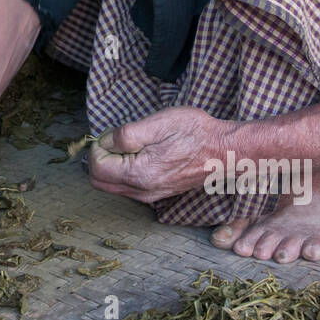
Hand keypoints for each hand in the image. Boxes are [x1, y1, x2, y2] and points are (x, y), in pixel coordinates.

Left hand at [87, 106, 229, 203]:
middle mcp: (142, 191)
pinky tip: (140, 155)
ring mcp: (150, 196)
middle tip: (116, 140)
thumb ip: (125, 135)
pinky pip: (128, 188)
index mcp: (139, 174)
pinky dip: (124, 172)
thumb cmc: (194, 133)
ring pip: (112, 186)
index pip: (96, 167)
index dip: (98, 147)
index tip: (113, 134)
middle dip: (100, 159)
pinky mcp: (157, 193)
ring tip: (131, 146)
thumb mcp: (157, 123)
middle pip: (99, 181)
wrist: (224, 150)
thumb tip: (104, 142)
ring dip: (112, 166)